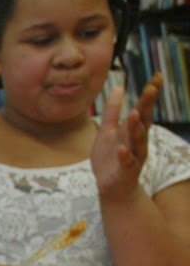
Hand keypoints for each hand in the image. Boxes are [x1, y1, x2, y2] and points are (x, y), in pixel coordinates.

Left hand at [92, 73, 161, 200]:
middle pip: (144, 121)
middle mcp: (138, 141)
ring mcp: (134, 156)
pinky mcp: (126, 171)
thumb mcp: (108, 132)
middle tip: (152, 89)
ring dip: (136, 127)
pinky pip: (126, 162)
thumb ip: (112, 112)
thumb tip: (118, 87)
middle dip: (147, 105)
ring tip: (135, 113)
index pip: (144, 108)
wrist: (112, 188)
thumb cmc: (112, 158)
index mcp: (133, 131)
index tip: (157, 77)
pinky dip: (125, 155)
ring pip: (137, 140)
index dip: (149, 94)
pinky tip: (122, 148)